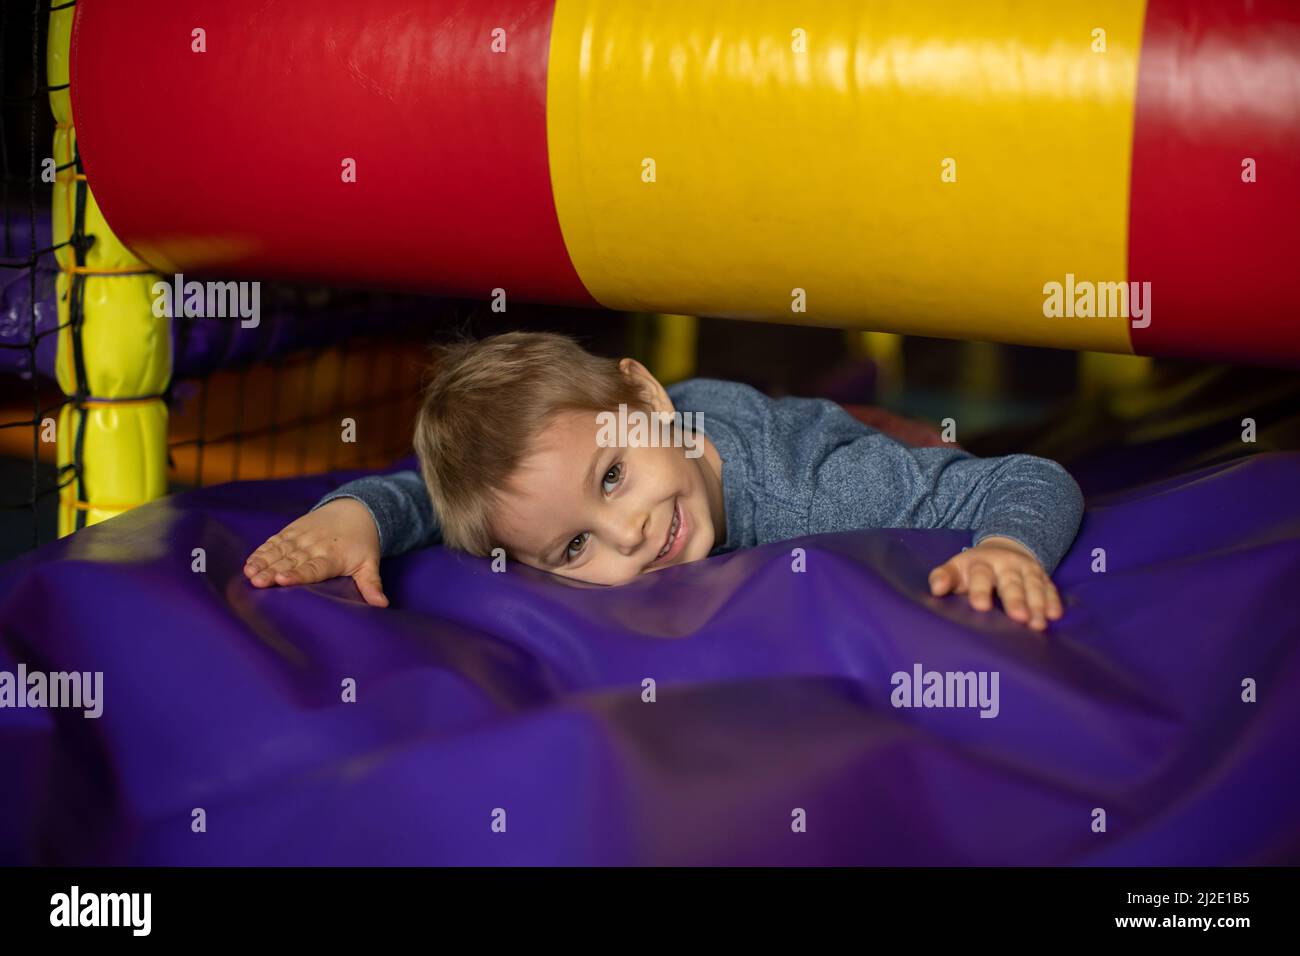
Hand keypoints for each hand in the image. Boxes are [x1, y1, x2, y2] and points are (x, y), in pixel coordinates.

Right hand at [243, 498, 388, 606]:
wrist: (355, 510)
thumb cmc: (362, 544)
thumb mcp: (370, 563)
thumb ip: (371, 584)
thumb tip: (382, 605)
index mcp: (333, 556)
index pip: (314, 568)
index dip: (298, 574)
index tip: (283, 580)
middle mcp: (315, 546)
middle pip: (292, 560)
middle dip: (273, 570)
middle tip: (257, 581)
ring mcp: (302, 536)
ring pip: (280, 550)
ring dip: (263, 561)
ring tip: (249, 573)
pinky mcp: (293, 530)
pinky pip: (276, 541)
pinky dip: (262, 550)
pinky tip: (250, 561)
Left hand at [927, 536, 1062, 631]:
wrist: (1003, 549)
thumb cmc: (973, 569)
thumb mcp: (956, 569)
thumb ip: (944, 577)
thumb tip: (936, 589)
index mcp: (980, 563)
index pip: (980, 575)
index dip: (980, 590)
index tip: (980, 606)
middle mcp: (1005, 564)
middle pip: (1010, 582)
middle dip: (1015, 600)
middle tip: (1018, 618)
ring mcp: (1026, 569)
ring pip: (1033, 586)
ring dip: (1037, 604)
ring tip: (1038, 624)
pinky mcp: (1042, 576)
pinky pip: (1049, 587)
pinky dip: (1052, 600)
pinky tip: (1054, 615)